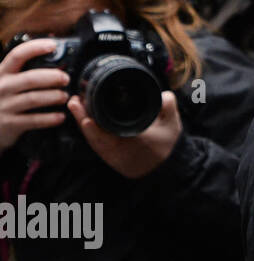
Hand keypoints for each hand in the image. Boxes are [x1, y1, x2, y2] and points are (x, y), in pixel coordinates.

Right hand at [0, 39, 70, 153]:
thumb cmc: (3, 98)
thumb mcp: (8, 80)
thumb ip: (25, 66)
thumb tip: (52, 40)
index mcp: (2, 73)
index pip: (17, 55)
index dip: (35, 48)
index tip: (53, 45)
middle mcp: (2, 87)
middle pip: (30, 78)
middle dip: (53, 77)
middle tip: (66, 79)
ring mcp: (4, 106)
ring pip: (34, 99)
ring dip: (54, 97)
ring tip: (65, 96)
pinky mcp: (9, 124)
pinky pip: (34, 120)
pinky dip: (50, 118)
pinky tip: (60, 116)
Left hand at [67, 90, 181, 178]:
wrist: (165, 165)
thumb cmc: (168, 145)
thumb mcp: (173, 125)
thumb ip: (169, 107)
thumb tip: (163, 94)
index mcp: (132, 144)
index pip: (109, 135)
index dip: (96, 127)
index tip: (87, 114)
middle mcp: (118, 151)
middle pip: (95, 136)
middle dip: (83, 118)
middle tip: (75, 102)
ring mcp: (112, 153)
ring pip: (92, 139)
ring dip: (82, 122)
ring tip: (75, 105)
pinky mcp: (109, 153)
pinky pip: (95, 141)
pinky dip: (88, 130)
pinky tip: (83, 118)